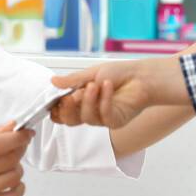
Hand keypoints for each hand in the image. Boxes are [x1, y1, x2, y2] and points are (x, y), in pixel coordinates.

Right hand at [0, 124, 31, 195]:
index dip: (18, 138)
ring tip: (9, 166)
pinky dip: (19, 188)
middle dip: (19, 150)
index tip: (25, 134)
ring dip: (18, 168)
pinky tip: (12, 183)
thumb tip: (11, 127)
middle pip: (9, 159)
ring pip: (13, 177)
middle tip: (18, 148)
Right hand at [48, 57, 186, 128]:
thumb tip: (53, 81)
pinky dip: (104, 100)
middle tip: (70, 96)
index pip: (62, 112)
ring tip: (95, 84)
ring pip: (86, 118)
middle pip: (69, 121)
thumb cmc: (119, 73)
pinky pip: (104, 116)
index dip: (56, 108)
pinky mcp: (115, 121)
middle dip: (68, 108)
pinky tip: (108, 86)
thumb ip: (73, 81)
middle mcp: (90, 112)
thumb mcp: (92, 73)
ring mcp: (102, 118)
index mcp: (82, 101)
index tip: (56, 98)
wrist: (142, 76)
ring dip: (88, 100)